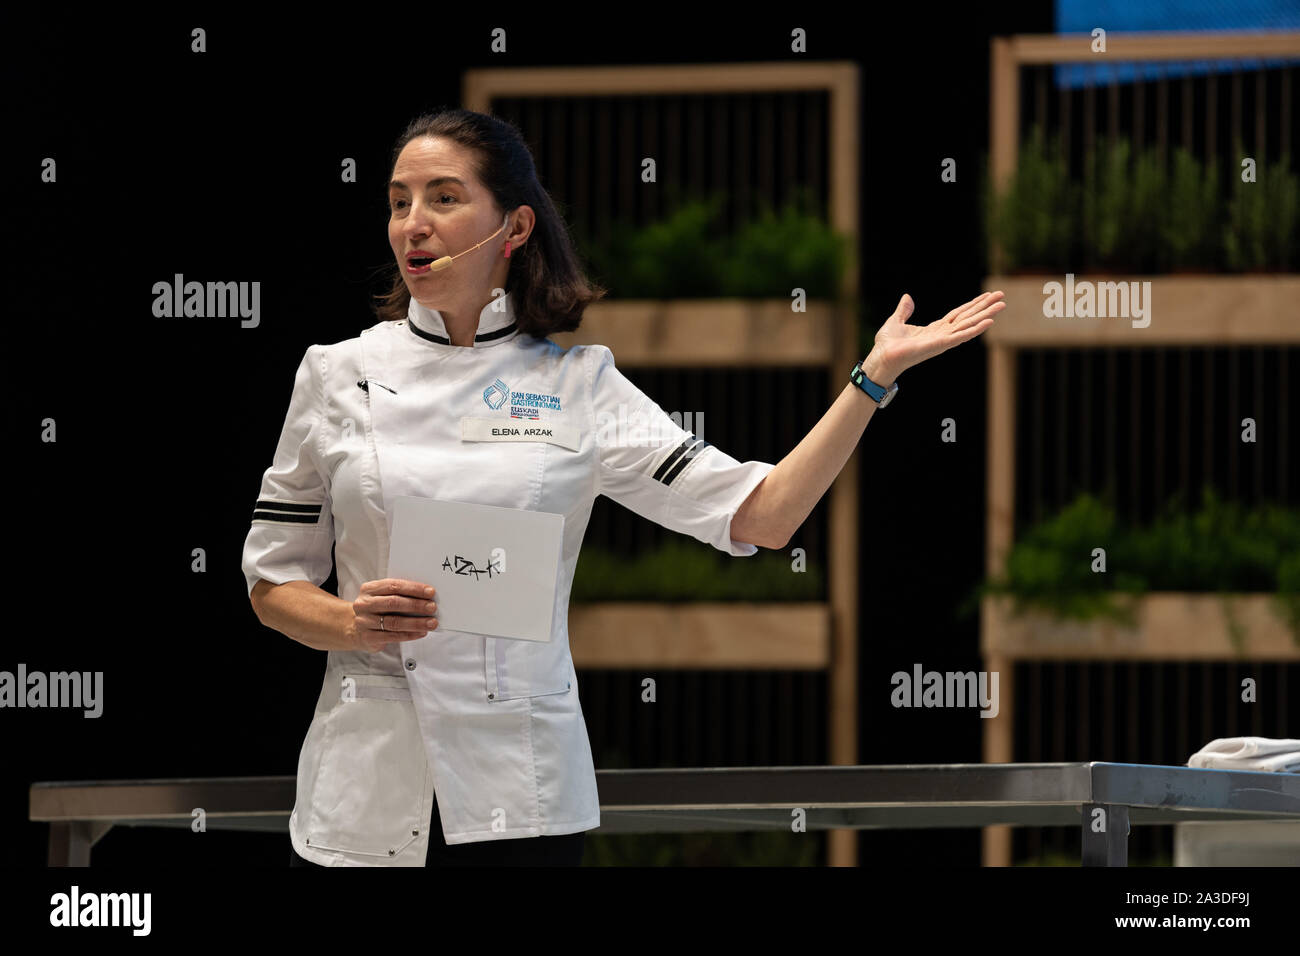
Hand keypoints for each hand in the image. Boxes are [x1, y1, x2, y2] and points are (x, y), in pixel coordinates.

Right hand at [348, 578, 438, 652]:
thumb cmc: (375, 610)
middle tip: (432, 607)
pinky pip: (393, 636)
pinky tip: (421, 632)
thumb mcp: (381, 597)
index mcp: (369, 589)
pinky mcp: (368, 637)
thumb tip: (426, 596)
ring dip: (416, 622)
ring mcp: (364, 621)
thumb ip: (399, 594)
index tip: (430, 592)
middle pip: (394, 603)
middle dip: (416, 605)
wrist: (354, 628)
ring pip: (394, 622)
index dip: (413, 589)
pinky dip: (410, 634)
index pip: (394, 586)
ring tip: (431, 622)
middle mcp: (364, 604)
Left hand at [865, 290, 1004, 381]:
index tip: (987, 296)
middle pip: (968, 317)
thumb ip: (904, 310)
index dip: (973, 304)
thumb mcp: (896, 321)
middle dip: (985, 307)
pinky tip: (989, 322)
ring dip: (986, 315)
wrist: (881, 358)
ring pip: (969, 325)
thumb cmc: (887, 345)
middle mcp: (942, 335)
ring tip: (1002, 305)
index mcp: (935, 329)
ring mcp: (943, 340)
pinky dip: (975, 329)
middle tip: (1002, 296)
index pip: (958, 314)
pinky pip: (961, 336)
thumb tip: (907, 297)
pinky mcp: (940, 345)